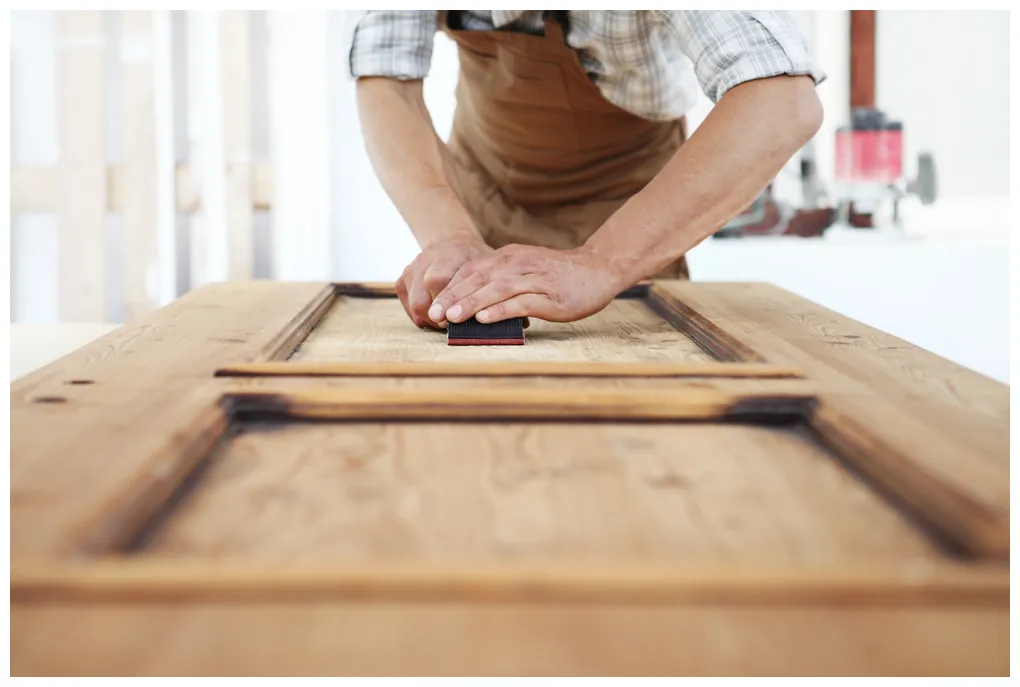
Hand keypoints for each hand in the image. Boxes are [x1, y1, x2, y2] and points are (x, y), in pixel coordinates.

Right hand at [396, 236, 491, 328]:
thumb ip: (483, 285)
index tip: (455, 318)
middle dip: (436, 318)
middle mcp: (425, 259)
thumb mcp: (486, 265)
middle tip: (451, 326)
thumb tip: (487, 313)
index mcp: (448, 254)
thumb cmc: (474, 259)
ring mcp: (411, 268)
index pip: (437, 281)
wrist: (453, 242)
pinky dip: (420, 315)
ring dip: (429, 319)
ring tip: (445, 322)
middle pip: (421, 300)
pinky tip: (435, 316)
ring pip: (413, 304)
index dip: (445, 304)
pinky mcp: (403, 278)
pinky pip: (407, 304)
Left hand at [427, 244, 622, 324]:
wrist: (598, 269)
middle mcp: (518, 264)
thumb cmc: (558, 275)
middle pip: (479, 279)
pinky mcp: (550, 296)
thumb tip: (472, 302)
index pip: (472, 271)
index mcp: (508, 257)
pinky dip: (501, 310)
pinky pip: (521, 302)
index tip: (432, 306)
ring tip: (452, 318)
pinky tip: (485, 319)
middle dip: (454, 297)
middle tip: (433, 315)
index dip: (450, 288)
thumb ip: (500, 281)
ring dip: (472, 303)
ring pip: (496, 289)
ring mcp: (534, 279)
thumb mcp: (524, 270)